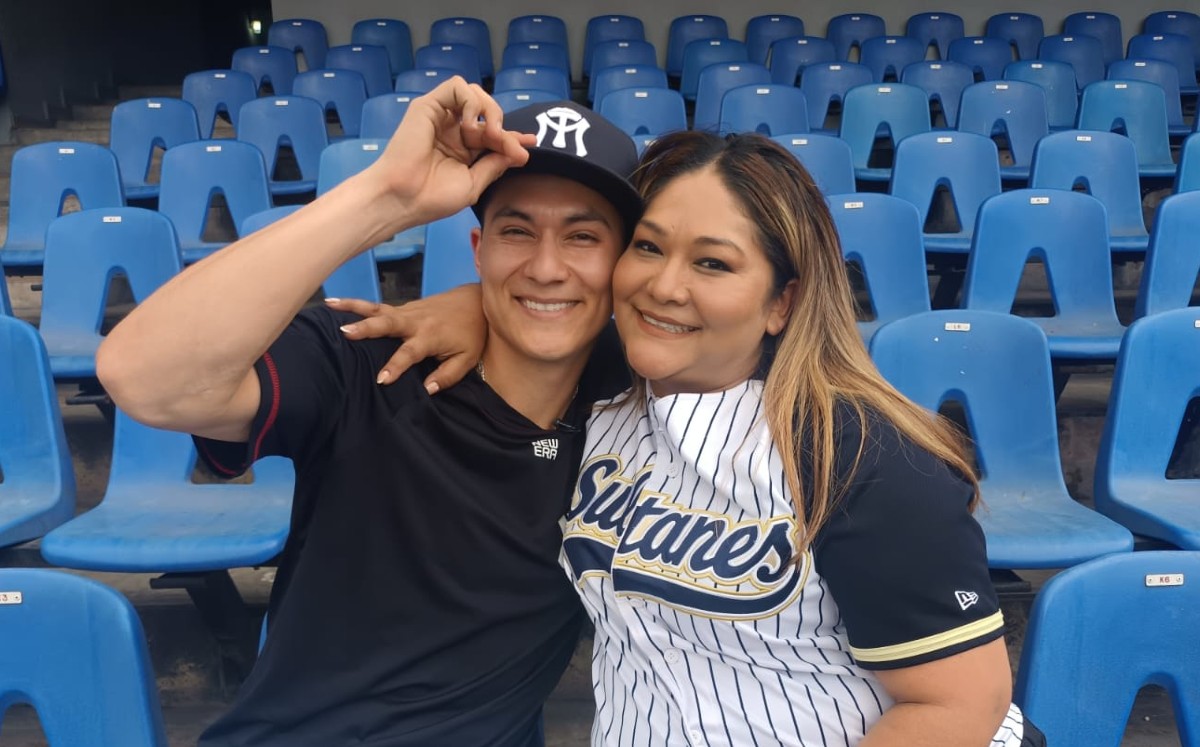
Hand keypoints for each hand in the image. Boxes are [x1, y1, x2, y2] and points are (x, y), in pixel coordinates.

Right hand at [326, 284, 485, 393]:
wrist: (474, 301)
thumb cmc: (471, 333)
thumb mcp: (467, 359)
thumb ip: (447, 376)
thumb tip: (426, 390)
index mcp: (431, 336)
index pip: (409, 352)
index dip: (396, 366)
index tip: (381, 380)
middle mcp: (415, 321)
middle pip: (387, 323)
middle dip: (366, 328)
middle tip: (345, 332)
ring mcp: (407, 311)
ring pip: (377, 309)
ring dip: (352, 307)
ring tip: (329, 305)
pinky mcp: (402, 307)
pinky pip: (378, 308)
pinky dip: (357, 306)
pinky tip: (336, 306)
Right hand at [367, 77, 535, 229]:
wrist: (404, 198)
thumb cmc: (432, 197)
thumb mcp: (473, 183)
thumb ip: (494, 165)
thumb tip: (518, 153)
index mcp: (463, 149)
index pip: (493, 133)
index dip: (513, 135)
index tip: (530, 143)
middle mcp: (453, 129)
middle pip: (488, 113)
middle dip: (503, 127)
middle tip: (507, 145)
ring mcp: (441, 116)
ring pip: (475, 93)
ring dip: (489, 111)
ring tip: (488, 135)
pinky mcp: (428, 105)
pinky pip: (457, 86)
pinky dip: (471, 102)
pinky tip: (469, 126)